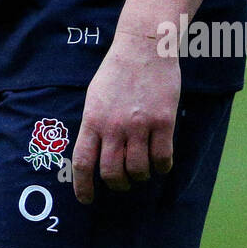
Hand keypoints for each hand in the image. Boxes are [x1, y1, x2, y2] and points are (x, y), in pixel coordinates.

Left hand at [71, 29, 180, 203]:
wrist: (143, 47)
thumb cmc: (117, 71)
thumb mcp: (94, 96)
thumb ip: (94, 125)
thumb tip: (93, 154)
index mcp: (92, 119)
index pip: (83, 162)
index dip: (83, 186)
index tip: (86, 200)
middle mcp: (114, 126)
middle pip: (112, 173)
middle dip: (117, 184)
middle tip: (122, 183)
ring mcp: (139, 125)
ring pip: (139, 170)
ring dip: (140, 176)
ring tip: (142, 170)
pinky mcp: (163, 122)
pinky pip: (163, 159)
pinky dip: (162, 167)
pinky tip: (161, 163)